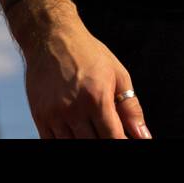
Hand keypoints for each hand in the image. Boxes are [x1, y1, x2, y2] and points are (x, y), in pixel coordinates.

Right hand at [21, 18, 152, 138]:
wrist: (51, 37)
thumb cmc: (89, 54)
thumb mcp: (117, 75)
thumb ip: (131, 109)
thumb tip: (144, 137)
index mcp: (97, 98)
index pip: (113, 138)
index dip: (121, 143)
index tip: (124, 139)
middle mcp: (74, 108)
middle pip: (93, 145)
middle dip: (104, 141)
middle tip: (108, 131)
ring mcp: (54, 114)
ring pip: (72, 146)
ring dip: (85, 141)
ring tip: (92, 129)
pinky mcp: (39, 116)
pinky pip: (53, 143)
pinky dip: (66, 142)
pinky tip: (76, 132)